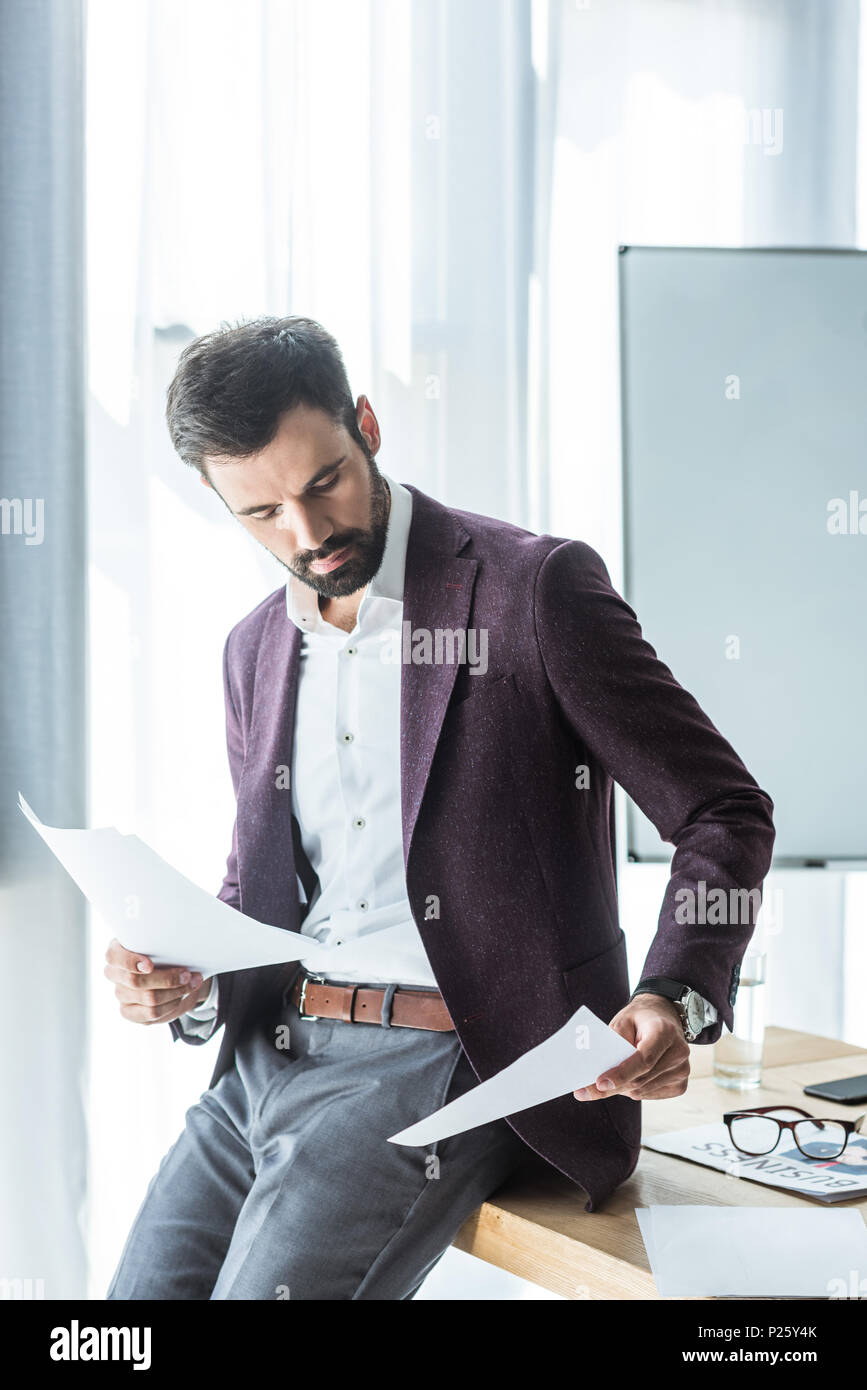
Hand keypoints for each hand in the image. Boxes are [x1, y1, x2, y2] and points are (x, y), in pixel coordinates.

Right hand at [104, 938, 211, 1025]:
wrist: (171, 975)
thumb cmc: (164, 953)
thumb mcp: (161, 944)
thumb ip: (161, 944)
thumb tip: (179, 942)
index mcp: (117, 951)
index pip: (113, 956)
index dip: (130, 962)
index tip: (150, 965)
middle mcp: (114, 974)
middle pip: (135, 981)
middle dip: (167, 978)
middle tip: (188, 974)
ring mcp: (120, 994)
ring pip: (149, 998)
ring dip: (176, 991)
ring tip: (193, 982)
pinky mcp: (129, 1012)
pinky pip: (152, 1012)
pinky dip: (171, 1004)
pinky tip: (181, 996)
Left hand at [573, 993, 689, 1101]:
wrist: (663, 1018)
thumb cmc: (639, 1020)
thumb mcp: (623, 1021)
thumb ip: (614, 1044)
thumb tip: (600, 1073)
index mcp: (665, 1031)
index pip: (643, 1059)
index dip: (621, 1073)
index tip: (600, 1083)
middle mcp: (679, 1052)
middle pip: (640, 1079)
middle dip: (611, 1086)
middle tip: (584, 1091)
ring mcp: (682, 1070)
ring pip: (642, 1090)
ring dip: (622, 1087)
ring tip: (611, 1075)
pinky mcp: (680, 1084)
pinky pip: (649, 1095)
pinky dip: (634, 1089)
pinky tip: (631, 1076)